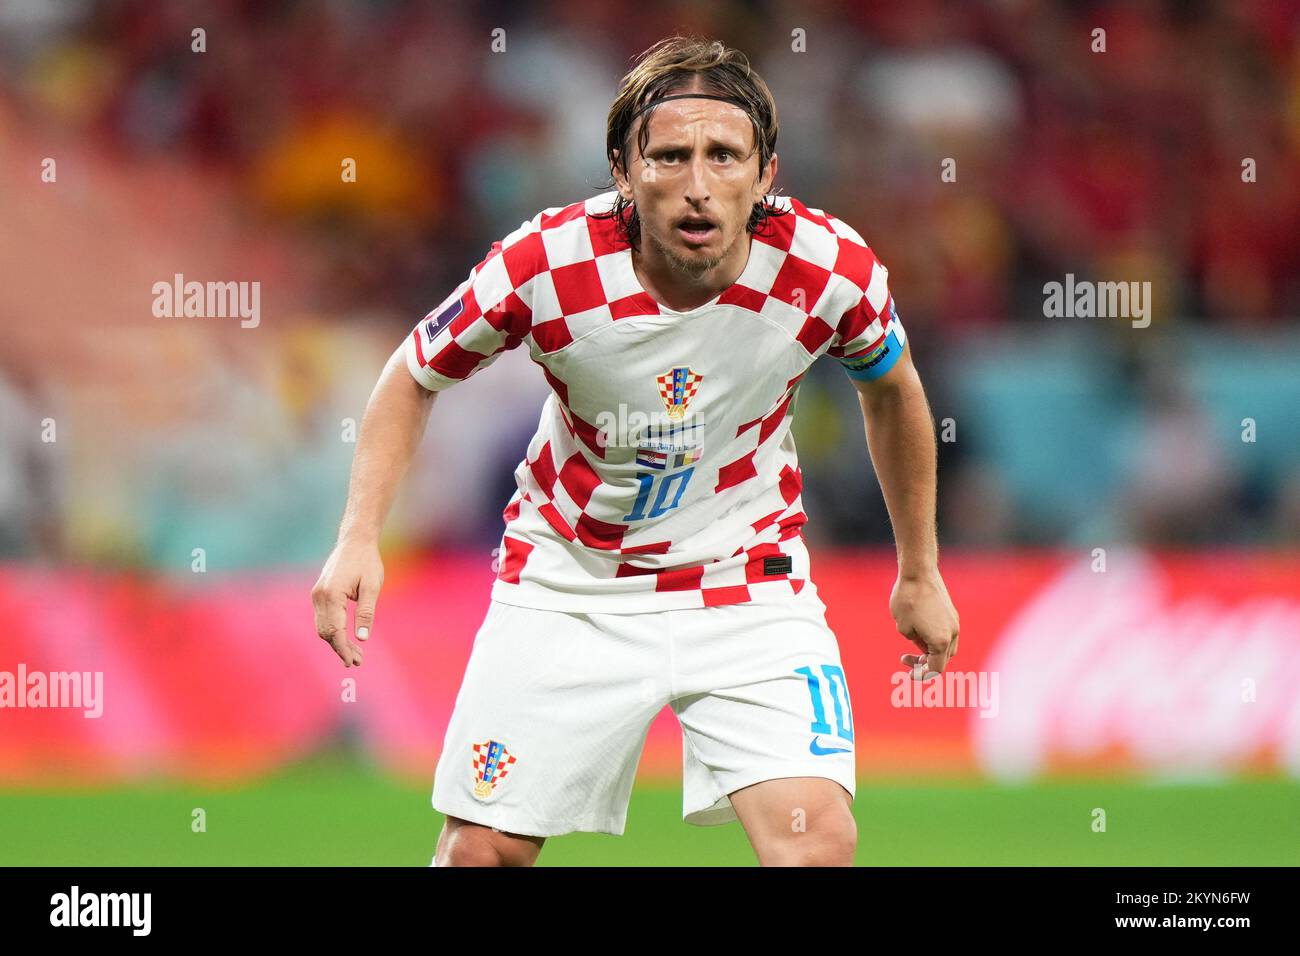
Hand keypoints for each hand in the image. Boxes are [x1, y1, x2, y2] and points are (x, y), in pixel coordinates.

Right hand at [311, 539, 383, 667]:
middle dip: (341, 648)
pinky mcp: (319, 594)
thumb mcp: (373, 587)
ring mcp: (317, 595)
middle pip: (326, 632)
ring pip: (323, 627)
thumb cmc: (367, 562)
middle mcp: (319, 596)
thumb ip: (366, 613)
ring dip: (337, 642)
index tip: (353, 662)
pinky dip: (333, 631)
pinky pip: (323, 619)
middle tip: (359, 661)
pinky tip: (347, 639)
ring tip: (357, 654)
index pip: (334, 630)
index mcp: (332, 594)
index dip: (343, 648)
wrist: (355, 541)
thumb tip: (362, 638)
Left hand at [890, 569, 959, 680]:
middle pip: (943, 659)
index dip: (921, 675)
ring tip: (913, 644)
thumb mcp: (903, 627)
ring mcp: (954, 622)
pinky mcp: (951, 612)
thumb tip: (922, 645)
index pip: (935, 668)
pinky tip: (919, 630)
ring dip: (931, 651)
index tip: (908, 674)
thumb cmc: (907, 599)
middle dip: (925, 663)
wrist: (919, 571)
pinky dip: (935, 638)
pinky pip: (947, 633)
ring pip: (947, 647)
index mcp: (941, 642)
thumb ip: (915, 642)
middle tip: (905, 658)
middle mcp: (953, 633)